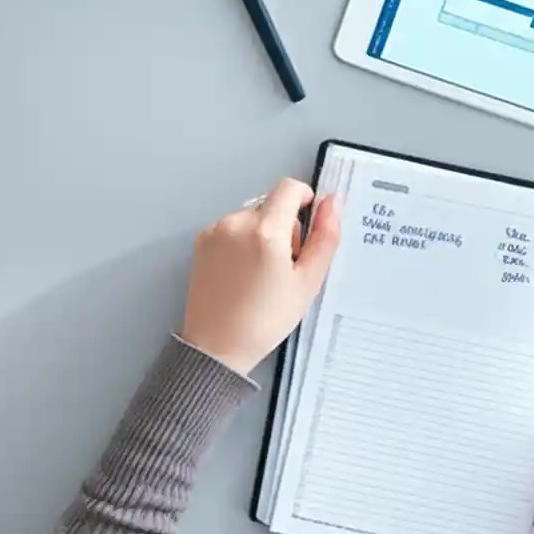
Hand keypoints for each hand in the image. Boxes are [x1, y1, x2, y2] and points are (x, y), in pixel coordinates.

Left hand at [180, 178, 340, 374]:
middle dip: (284, 226)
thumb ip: (325, 237)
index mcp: (266, 231)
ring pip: (252, 216)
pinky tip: (243, 273)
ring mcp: (215, 231)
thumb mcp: (308, 282)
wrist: (217, 346)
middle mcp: (236, 223)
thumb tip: (331, 202)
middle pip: (271, 204)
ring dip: (262, 233)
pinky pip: (232, 228)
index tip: (308, 222)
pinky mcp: (202, 241)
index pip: (289, 188)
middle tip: (284, 265)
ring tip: (261, 273)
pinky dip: (243, 241)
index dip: (305, 199)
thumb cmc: (265, 320)